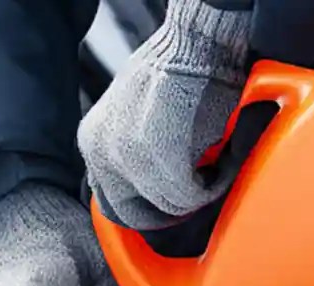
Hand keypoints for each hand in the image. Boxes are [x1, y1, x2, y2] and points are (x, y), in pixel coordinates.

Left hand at [78, 0, 251, 229]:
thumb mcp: (132, 115)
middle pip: (134, 213)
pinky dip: (213, 184)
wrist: (200, 45)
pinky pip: (190, 196)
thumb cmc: (176, 71)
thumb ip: (129, 152)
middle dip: (168, 209)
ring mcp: (129, 160)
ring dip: (197, 193)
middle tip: (195, 191)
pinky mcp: (162, 162)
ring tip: (214, 165)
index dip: (146, 207)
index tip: (171, 201)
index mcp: (92, 143)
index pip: (112, 202)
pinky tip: (221, 160)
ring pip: (169, 205)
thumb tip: (145, 186)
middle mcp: (101, 153)